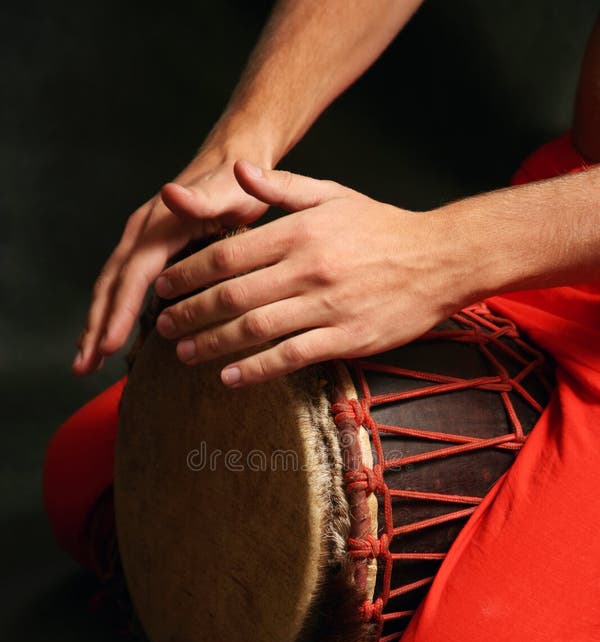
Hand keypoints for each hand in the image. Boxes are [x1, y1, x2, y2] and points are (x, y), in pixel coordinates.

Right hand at [72, 145, 271, 374]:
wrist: (234, 158)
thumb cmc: (238, 182)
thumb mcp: (228, 190)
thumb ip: (200, 198)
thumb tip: (169, 191)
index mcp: (156, 228)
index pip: (131, 277)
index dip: (119, 313)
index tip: (107, 347)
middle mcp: (140, 235)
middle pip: (110, 287)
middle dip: (94, 328)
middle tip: (82, 367)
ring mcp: (140, 243)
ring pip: (110, 289)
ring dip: (95, 326)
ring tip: (83, 363)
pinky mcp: (147, 251)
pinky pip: (122, 287)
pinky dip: (110, 314)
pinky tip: (106, 339)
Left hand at [153, 161, 473, 385]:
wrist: (440, 261)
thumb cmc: (381, 229)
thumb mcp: (333, 196)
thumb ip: (281, 189)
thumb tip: (235, 172)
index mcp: (300, 232)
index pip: (228, 254)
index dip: (188, 274)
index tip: (164, 288)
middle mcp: (309, 268)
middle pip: (232, 294)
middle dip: (190, 312)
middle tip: (162, 327)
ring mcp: (327, 306)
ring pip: (256, 328)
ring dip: (213, 343)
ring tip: (184, 354)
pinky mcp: (346, 338)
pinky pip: (291, 356)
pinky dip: (255, 369)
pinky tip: (229, 376)